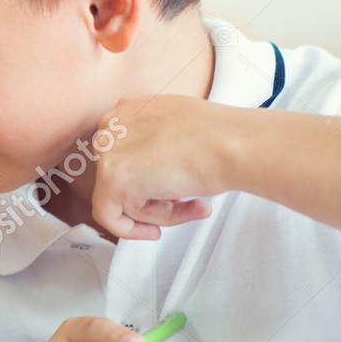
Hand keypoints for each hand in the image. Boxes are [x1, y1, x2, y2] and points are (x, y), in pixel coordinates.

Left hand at [91, 96, 224, 239]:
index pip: (126, 155)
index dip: (150, 178)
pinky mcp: (112, 177)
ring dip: (158, 212)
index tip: (169, 192)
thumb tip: (152, 172)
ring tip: (193, 207)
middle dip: (154, 196)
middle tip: (184, 202)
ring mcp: (108, 151)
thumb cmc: (221, 138)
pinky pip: (109, 215)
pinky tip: (155, 231)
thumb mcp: (180, 132)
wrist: (232, 145)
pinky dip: (132, 230)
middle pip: (124, 175)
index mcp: (128, 110)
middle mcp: (112, 126)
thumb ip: (158, 144)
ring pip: (121, 198)